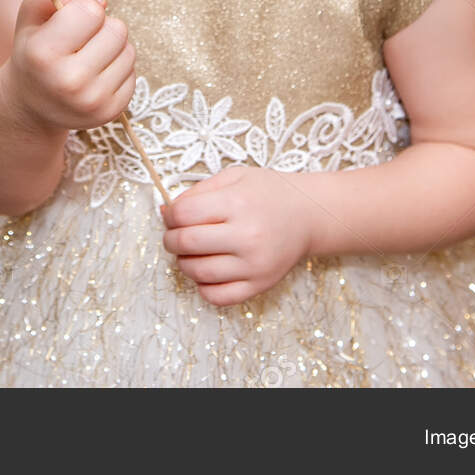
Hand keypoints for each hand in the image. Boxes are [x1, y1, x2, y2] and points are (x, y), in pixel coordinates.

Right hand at [0, 0, 135, 133]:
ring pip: (129, 51)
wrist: (29, 106)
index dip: (83, 8)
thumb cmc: (33, 51)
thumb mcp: (33, 16)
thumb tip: (100, 1)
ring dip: (113, 48)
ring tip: (88, 57)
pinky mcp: (110, 112)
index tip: (70, 19)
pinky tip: (95, 75)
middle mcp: (68, 80)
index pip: (91, 10)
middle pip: (117, 29)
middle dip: (102, 27)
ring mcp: (91, 100)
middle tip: (81, 40)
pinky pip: (133, 72)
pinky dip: (117, 69)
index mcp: (42, 53)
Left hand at [160, 165, 315, 306]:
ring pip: (197, 272)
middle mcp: (247, 235)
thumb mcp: (234, 177)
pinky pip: (217, 297)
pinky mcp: (260, 285)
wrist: (309, 215)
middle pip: (186, 243)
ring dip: (184, 263)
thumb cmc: (268, 193)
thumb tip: (166, 211)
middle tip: (176, 235)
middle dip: (171, 239)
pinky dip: (203, 287)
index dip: (170, 215)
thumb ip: (197, 191)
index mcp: (237, 203)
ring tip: (191, 252)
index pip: (183, 214)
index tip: (173, 215)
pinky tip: (207, 272)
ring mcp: (254, 264)